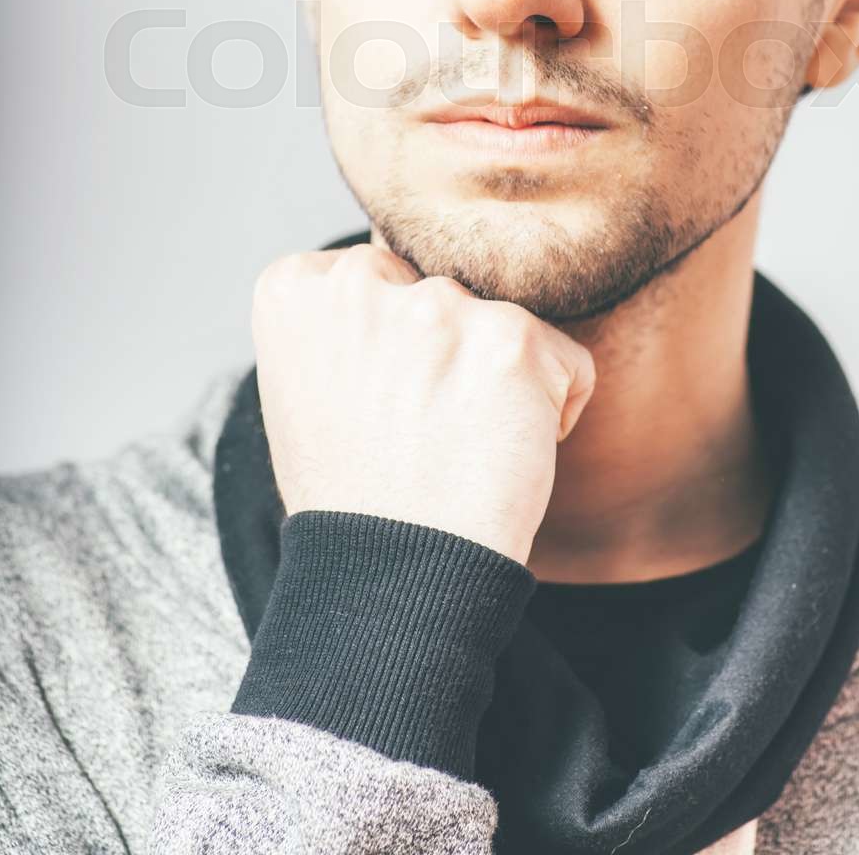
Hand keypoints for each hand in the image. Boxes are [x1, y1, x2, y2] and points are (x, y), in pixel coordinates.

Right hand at [251, 242, 596, 564]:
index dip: (385, 346)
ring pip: (500, 325)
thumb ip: (341, 322)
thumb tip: (398, 283)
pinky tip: (503, 457)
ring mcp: (438, 308)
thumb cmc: (353, 498)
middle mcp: (359, 282)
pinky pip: (564, 361)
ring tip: (458, 448)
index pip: (372, 276)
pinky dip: (552, 410)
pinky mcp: (512, 341)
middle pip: (437, 293)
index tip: (368, 403)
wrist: (394, 583)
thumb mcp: (305, 391)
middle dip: (444, 351)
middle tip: (419, 431)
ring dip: (496, 379)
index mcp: (294, 288)